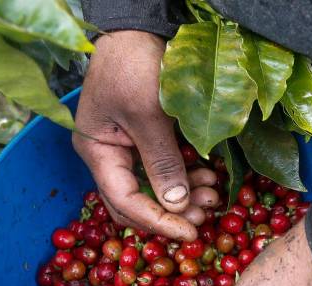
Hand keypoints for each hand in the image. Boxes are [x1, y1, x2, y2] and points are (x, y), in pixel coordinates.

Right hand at [73, 30, 217, 239]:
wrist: (139, 25)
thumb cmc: (135, 64)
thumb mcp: (149, 114)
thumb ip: (162, 161)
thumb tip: (176, 206)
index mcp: (98, 152)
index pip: (124, 201)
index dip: (156, 222)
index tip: (189, 233)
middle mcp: (109, 155)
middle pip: (136, 202)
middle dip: (171, 214)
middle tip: (205, 217)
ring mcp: (128, 148)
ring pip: (155, 189)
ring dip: (184, 197)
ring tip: (213, 194)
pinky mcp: (149, 139)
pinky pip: (167, 169)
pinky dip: (187, 177)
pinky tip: (209, 177)